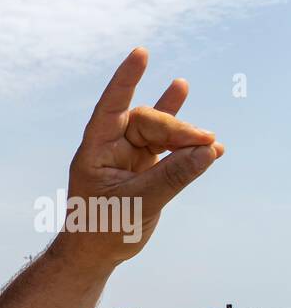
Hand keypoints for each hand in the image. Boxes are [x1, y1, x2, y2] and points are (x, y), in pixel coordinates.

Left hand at [60, 48, 221, 258]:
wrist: (96, 253)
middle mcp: (111, 148)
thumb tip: (207, 151)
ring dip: (185, 135)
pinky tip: (211, 145)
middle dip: (176, 129)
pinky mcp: (146, 167)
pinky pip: (170, 148)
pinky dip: (189, 147)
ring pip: (161, 132)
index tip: (141, 53)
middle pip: (147, 121)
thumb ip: (172, 176)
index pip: (111, 107)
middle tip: (204, 143)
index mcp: (96, 151)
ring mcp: (129, 156)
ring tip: (210, 140)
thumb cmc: (102, 229)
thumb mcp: (138, 204)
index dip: (125, 80)